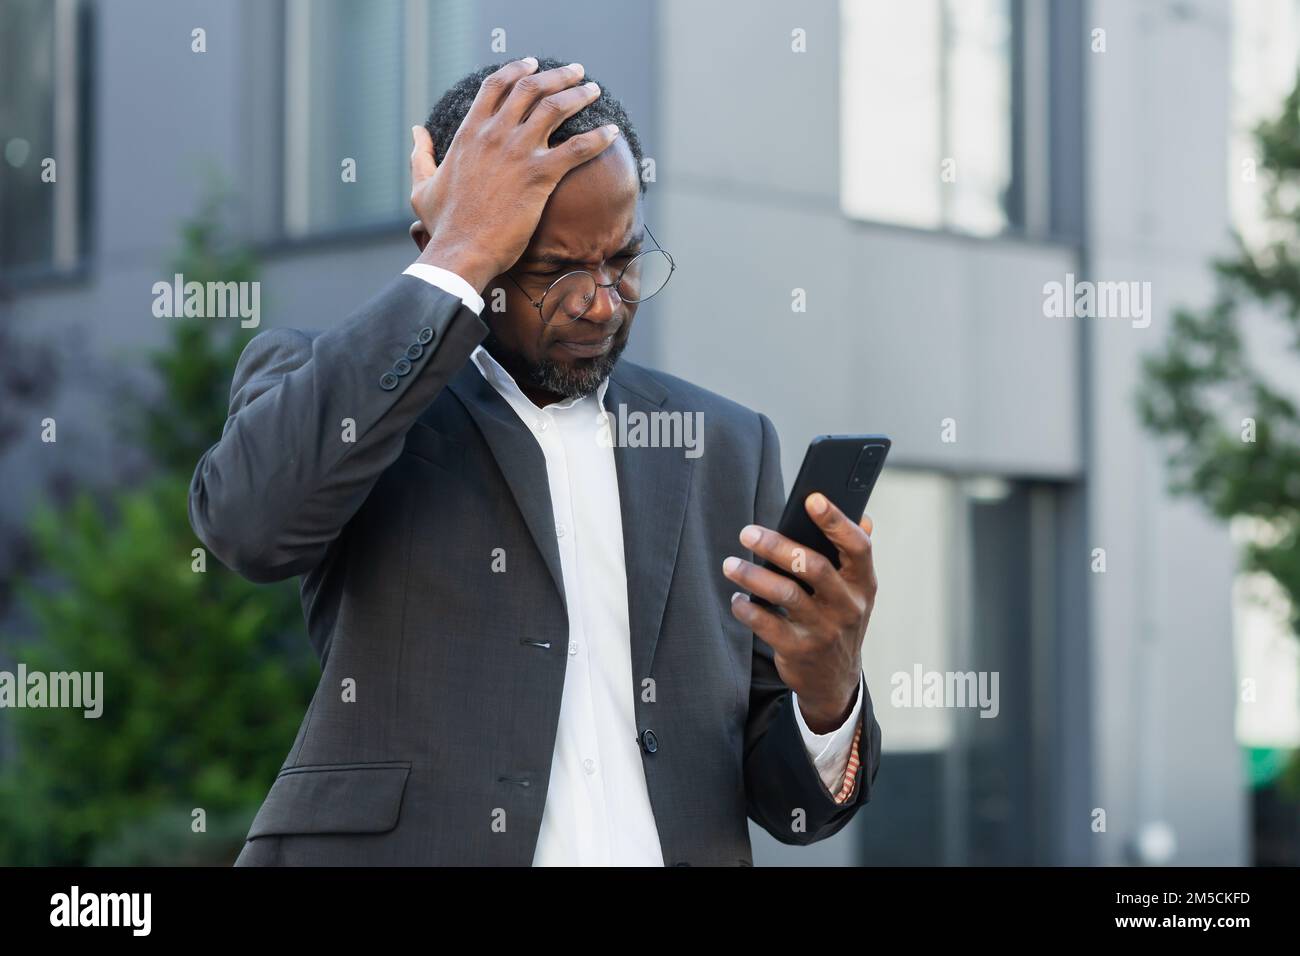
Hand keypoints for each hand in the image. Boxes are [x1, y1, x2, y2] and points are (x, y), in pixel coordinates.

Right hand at [408, 57, 619, 290]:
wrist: (461, 251)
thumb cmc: (444, 225)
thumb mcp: (422, 186)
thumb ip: (421, 156)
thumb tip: (417, 133)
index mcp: (469, 133)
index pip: (496, 86)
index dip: (517, 70)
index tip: (533, 63)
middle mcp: (495, 134)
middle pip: (531, 88)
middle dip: (557, 75)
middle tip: (575, 72)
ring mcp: (518, 153)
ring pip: (555, 108)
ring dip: (578, 94)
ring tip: (594, 90)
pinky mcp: (540, 175)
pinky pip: (577, 148)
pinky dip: (598, 137)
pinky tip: (612, 132)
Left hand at [723, 495, 876, 733]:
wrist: (835, 680)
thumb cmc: (839, 621)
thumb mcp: (856, 592)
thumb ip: (854, 556)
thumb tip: (864, 517)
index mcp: (863, 583)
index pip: (857, 547)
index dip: (836, 521)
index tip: (812, 499)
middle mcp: (847, 605)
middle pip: (814, 566)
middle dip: (778, 546)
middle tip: (747, 533)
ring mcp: (824, 630)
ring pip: (785, 594)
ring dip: (753, 575)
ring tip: (730, 564)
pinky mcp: (799, 650)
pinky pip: (767, 625)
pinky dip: (747, 608)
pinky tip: (738, 598)